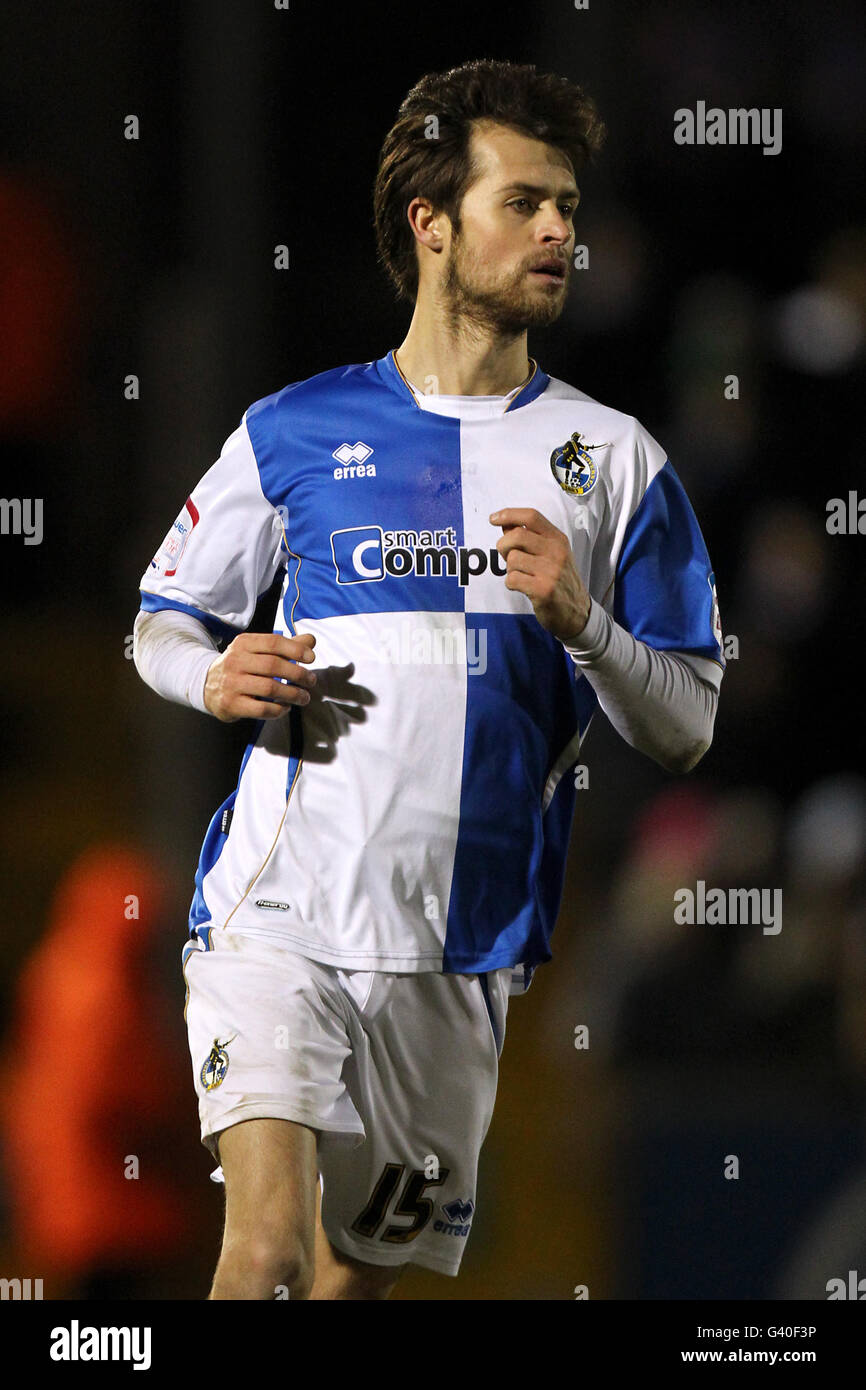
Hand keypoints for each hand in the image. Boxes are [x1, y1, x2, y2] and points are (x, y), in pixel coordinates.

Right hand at [204, 631, 316, 721]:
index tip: (312, 658)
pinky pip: (262, 709)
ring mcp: (232, 683)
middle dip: (298, 674)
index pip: (273, 642)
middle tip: (311, 681)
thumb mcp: (257, 651)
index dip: (296, 650)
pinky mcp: (231, 704)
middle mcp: (235, 661)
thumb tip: (310, 640)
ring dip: (293, 694)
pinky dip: (279, 709)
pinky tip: (286, 707)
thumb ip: (284, 646)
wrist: (206, 686)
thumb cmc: (241, 666)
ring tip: (304, 697)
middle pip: (273, 666)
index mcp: (243, 643)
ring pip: (270, 688)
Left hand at [490, 507, 589, 642]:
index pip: (531, 516)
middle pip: (516, 536)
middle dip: (503, 546)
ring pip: (512, 559)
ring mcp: (551, 571)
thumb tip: (505, 523)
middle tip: (507, 556)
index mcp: (558, 539)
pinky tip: (523, 587)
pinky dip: (511, 584)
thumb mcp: (551, 554)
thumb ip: (529, 537)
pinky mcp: (543, 590)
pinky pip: (512, 579)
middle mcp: (556, 552)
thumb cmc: (559, 580)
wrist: (577, 612)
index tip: (493, 518)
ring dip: (510, 569)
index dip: (509, 514)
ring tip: (522, 575)